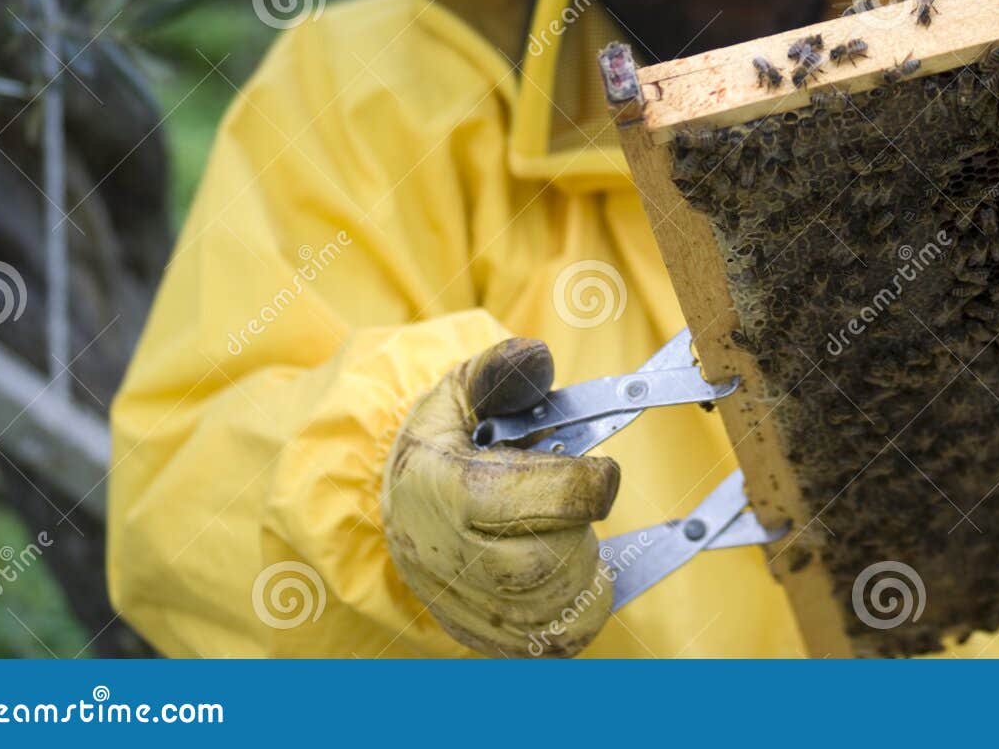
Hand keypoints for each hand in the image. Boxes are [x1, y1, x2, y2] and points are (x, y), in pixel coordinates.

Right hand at [382, 338, 619, 655]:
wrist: (396, 506)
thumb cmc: (440, 444)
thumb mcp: (459, 392)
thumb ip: (500, 372)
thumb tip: (536, 356)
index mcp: (448, 489)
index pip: (535, 501)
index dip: (588, 485)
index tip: (602, 471)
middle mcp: (451, 556)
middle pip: (548, 564)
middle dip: (579, 530)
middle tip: (574, 504)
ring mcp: (463, 604)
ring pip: (556, 606)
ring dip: (582, 567)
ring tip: (563, 532)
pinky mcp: (481, 633)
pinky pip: (552, 642)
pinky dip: (580, 611)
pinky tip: (574, 574)